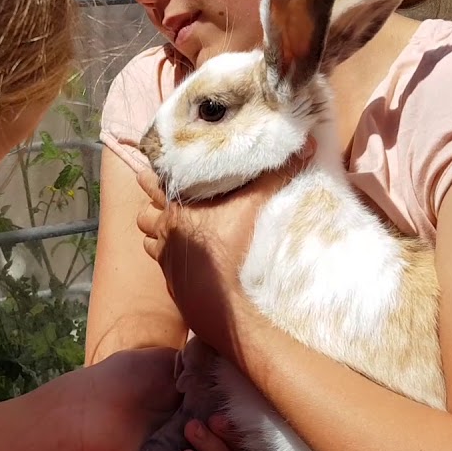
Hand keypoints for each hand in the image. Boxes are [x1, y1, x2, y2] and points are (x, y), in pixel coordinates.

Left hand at [69, 348, 236, 450]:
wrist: (92, 406)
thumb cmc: (123, 377)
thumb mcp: (164, 360)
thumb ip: (197, 363)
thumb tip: (225, 362)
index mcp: (194, 406)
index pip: (229, 418)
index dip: (234, 416)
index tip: (225, 408)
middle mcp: (191, 432)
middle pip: (231, 445)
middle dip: (229, 436)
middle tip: (214, 421)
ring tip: (192, 432)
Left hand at [135, 142, 313, 355]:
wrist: (227, 305)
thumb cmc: (235, 252)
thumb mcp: (257, 207)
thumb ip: (276, 176)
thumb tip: (307, 145)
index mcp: (177, 209)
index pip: (153, 182)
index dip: (156, 174)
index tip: (165, 168)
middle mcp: (164, 232)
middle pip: (144, 211)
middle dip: (153, 205)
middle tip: (170, 198)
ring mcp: (165, 259)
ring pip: (148, 238)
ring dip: (157, 231)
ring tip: (175, 226)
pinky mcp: (171, 282)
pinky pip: (161, 263)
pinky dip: (168, 256)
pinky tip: (185, 254)